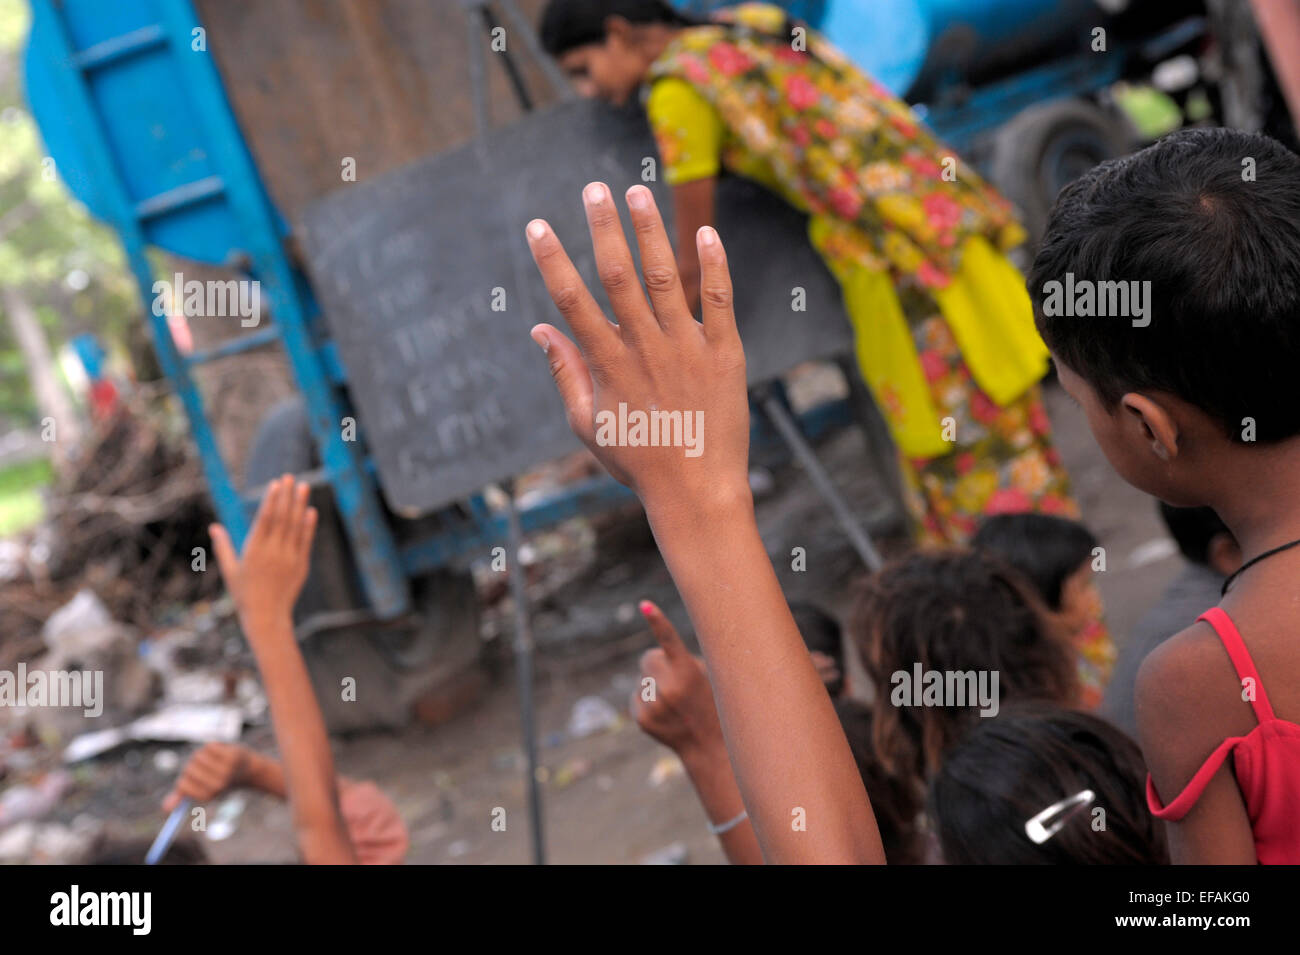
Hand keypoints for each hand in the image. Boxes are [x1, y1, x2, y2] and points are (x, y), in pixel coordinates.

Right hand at [162, 742, 249, 810]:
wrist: (247, 769)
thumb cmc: (219, 780)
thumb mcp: (200, 789)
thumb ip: (182, 796)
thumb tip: (164, 808)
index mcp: (210, 794)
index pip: (181, 785)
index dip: (184, 779)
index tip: (192, 779)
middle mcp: (218, 784)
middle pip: (188, 770)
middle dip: (192, 767)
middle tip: (205, 769)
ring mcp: (226, 769)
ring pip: (197, 756)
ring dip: (201, 755)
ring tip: (213, 760)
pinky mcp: (232, 755)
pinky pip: (210, 746)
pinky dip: (212, 747)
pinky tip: (222, 752)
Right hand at [210, 475, 316, 629]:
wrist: (266, 616)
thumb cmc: (244, 594)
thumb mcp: (230, 570)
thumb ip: (223, 547)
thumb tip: (214, 527)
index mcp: (254, 551)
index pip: (265, 519)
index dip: (271, 500)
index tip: (275, 484)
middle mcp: (273, 552)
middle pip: (282, 518)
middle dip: (286, 496)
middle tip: (290, 477)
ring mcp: (289, 558)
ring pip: (296, 526)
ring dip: (300, 505)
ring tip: (303, 486)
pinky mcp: (301, 565)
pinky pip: (306, 541)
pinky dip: (309, 526)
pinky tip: (310, 511)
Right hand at [524, 183, 750, 514]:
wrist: (697, 492)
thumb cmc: (639, 463)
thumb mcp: (589, 425)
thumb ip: (566, 373)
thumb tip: (539, 329)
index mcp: (609, 364)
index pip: (573, 301)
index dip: (553, 261)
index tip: (537, 226)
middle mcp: (646, 348)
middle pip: (618, 276)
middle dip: (603, 228)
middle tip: (593, 188)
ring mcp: (688, 348)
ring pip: (666, 278)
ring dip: (651, 233)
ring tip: (637, 193)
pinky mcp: (725, 354)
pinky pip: (720, 301)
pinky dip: (715, 266)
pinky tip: (706, 232)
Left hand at [631, 600, 723, 759]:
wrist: (707, 744)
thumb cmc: (710, 702)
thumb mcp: (707, 676)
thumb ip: (683, 660)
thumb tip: (659, 653)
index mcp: (687, 672)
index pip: (669, 640)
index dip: (657, 620)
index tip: (644, 605)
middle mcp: (668, 687)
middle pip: (648, 658)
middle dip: (658, 665)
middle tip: (675, 680)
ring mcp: (653, 705)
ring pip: (642, 679)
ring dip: (654, 686)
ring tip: (675, 704)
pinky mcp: (641, 719)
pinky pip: (636, 697)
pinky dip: (648, 702)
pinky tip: (665, 714)